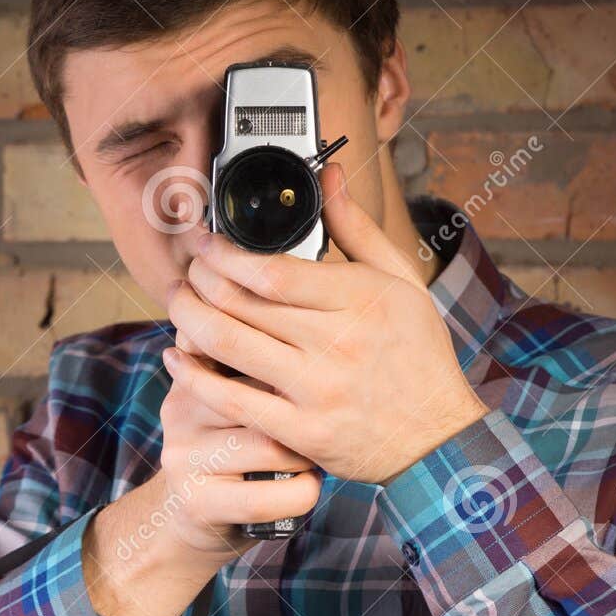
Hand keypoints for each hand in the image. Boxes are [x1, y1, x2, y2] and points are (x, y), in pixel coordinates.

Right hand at [83, 364, 321, 615]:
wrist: (185, 515)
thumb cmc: (229, 448)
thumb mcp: (229, 397)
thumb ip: (252, 361)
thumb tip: (311, 323)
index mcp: (192, 371)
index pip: (249, 349)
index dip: (292, 365)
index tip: (319, 382)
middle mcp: (182, 410)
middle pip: (268, 396)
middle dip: (306, 414)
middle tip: (324, 426)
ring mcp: (185, 457)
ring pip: (273, 447)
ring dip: (308, 458)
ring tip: (310, 460)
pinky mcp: (197, 501)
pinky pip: (267, 496)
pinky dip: (301, 494)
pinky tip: (302, 489)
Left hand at [163, 160, 489, 484]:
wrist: (439, 440)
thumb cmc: (418, 356)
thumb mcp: (401, 282)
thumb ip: (357, 228)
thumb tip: (328, 176)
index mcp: (360, 299)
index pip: (271, 271)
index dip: (224, 253)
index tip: (205, 242)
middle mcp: (338, 343)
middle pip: (240, 303)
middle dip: (198, 279)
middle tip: (186, 269)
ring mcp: (317, 391)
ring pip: (228, 347)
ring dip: (187, 319)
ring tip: (177, 301)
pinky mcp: (302, 433)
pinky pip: (232, 402)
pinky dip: (194, 377)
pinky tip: (177, 358)